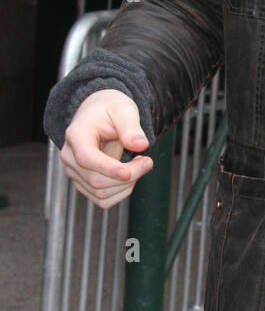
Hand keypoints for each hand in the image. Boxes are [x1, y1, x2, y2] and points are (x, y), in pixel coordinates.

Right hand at [59, 89, 152, 207]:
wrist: (100, 115)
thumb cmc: (110, 110)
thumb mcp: (124, 110)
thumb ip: (131, 127)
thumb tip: (141, 145)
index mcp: (76, 134)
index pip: (85, 158)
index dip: (107, 168)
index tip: (128, 172)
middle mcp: (70, 156)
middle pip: (96, 179)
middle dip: (128, 175)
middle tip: (147, 160)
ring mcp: (75, 173)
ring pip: (101, 193)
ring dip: (127, 184)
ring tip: (139, 163)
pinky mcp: (84, 184)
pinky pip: (103, 200)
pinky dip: (122, 192)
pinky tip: (130, 175)